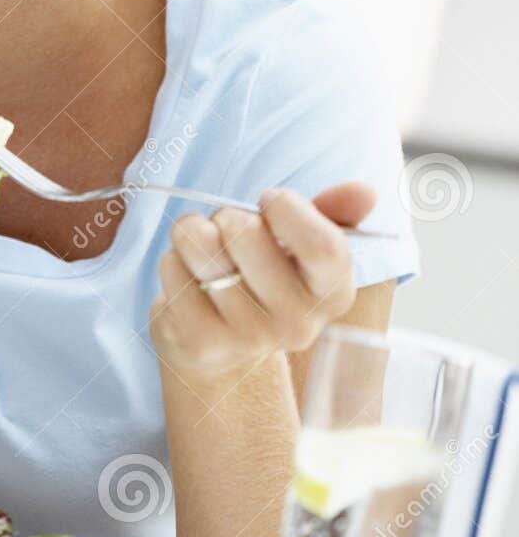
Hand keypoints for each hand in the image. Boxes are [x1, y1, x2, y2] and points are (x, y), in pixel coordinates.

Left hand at [149, 181, 376, 381]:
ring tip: (205, 250)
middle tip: (229, 229)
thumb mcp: (303, 244)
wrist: (223, 344)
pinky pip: (173, 270)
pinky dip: (173, 261)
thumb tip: (364, 193)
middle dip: (227, 215)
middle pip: (247, 234)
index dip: (287, 208)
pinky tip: (188, 279)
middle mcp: (299, 325)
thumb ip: (334, 213)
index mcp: (334, 294)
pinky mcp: (201, 344)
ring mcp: (249, 339)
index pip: (322, 244)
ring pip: (202, 245)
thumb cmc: (265, 277)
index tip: (269, 203)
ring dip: (193, 234)